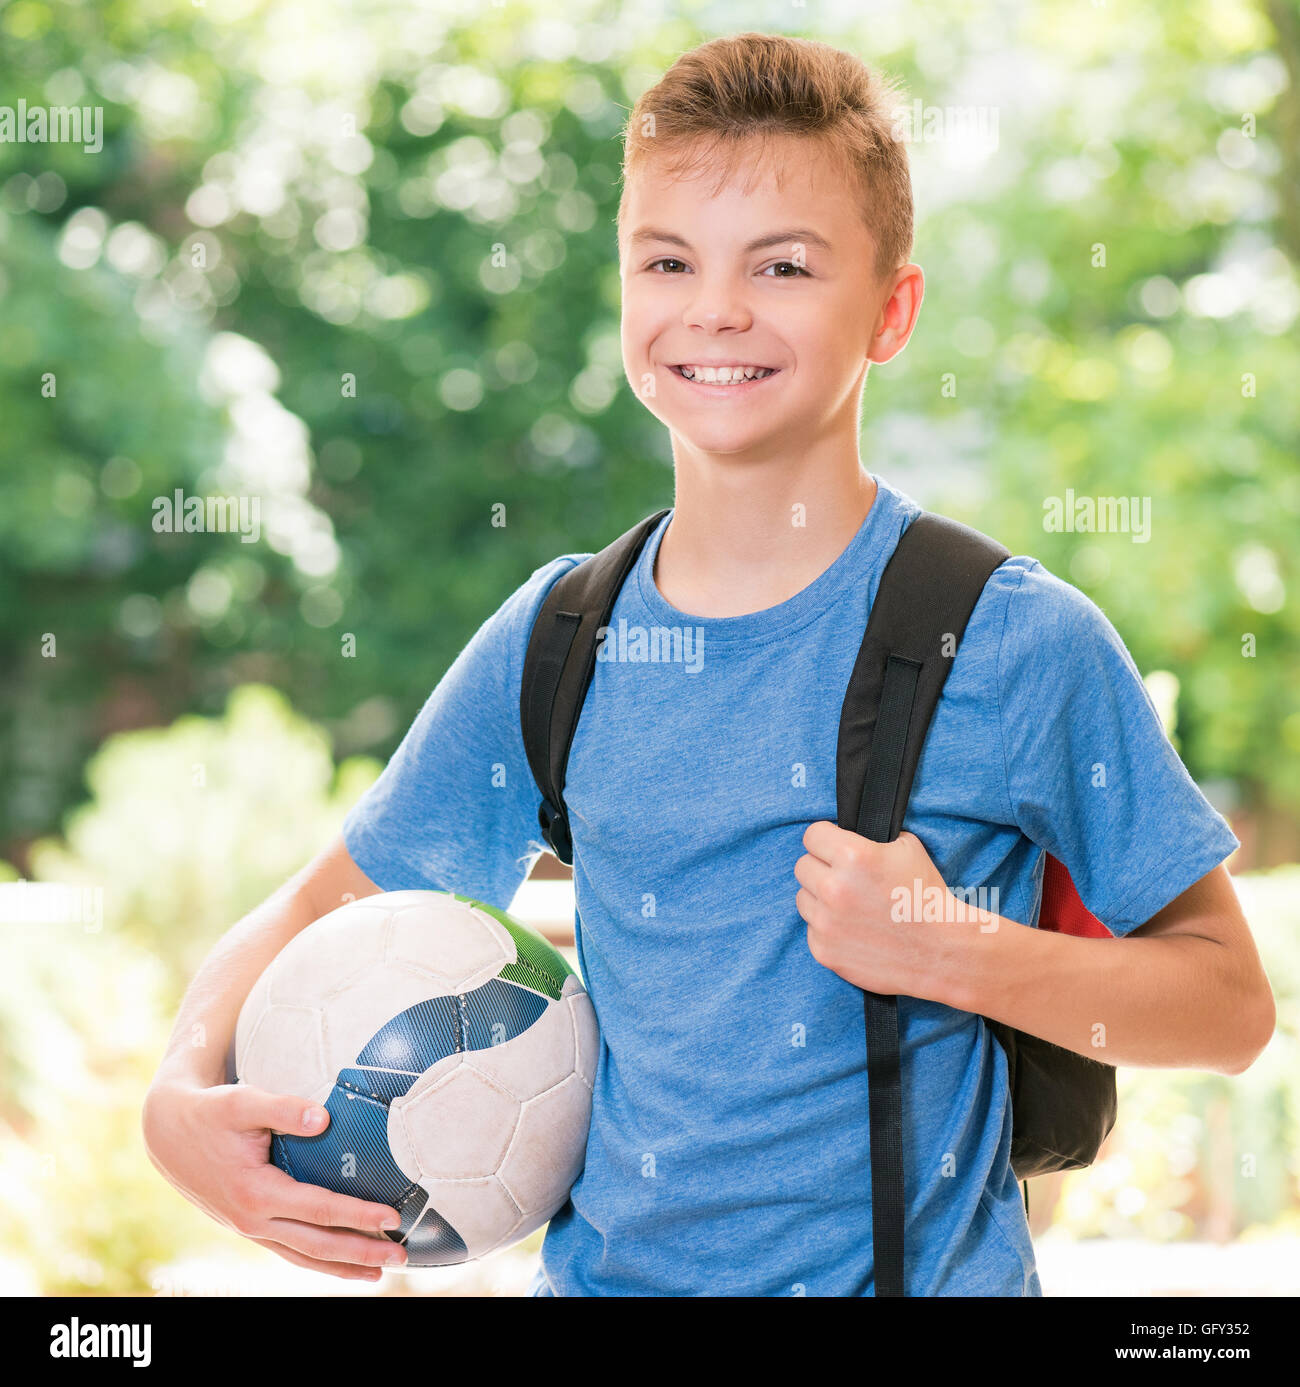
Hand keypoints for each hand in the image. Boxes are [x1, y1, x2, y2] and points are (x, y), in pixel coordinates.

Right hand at [142, 1080, 406, 1280]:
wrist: (166, 1132)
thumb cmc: (209, 1113)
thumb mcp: (241, 1101)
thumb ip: (283, 1109)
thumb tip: (323, 1119)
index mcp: (255, 1193)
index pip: (319, 1210)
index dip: (358, 1215)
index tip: (392, 1217)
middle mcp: (253, 1220)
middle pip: (317, 1245)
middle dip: (361, 1254)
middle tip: (401, 1258)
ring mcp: (249, 1228)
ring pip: (302, 1256)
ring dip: (342, 1267)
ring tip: (378, 1273)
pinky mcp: (248, 1225)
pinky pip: (288, 1250)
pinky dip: (316, 1259)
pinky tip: (338, 1260)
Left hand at [793, 820, 971, 999]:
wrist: (942, 951)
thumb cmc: (926, 896)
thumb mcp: (907, 848)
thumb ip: (871, 837)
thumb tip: (848, 833)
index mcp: (852, 856)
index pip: (812, 835)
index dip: (826, 839)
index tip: (834, 847)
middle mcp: (834, 888)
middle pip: (803, 866)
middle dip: (822, 868)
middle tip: (845, 878)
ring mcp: (826, 923)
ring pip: (803, 898)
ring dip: (820, 898)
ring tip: (850, 905)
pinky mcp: (824, 951)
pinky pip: (812, 929)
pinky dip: (827, 928)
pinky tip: (852, 929)